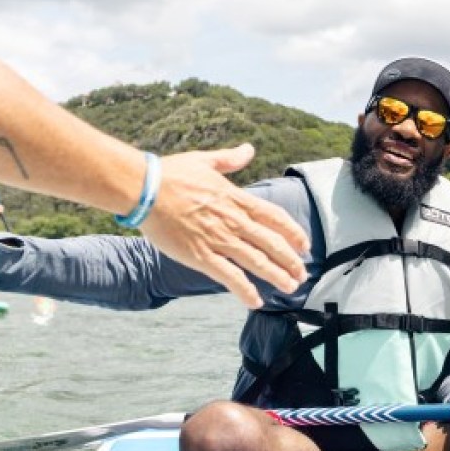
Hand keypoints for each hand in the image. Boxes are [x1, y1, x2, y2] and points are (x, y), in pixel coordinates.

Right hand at [139, 144, 309, 309]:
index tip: (304, 244)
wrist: (145, 189)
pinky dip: (245, 290)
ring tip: (291, 287)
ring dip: (277, 276)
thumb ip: (230, 159)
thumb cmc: (172, 174)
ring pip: (257, 261)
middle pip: (271, 243)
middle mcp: (233, 221)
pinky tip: (256, 301)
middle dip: (290, 260)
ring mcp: (218, 239)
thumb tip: (249, 149)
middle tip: (302, 274)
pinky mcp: (200, 256)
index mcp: (236, 198)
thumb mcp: (206, 160)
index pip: (275, 217)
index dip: (293, 232)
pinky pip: (229, 277)